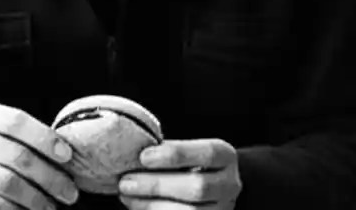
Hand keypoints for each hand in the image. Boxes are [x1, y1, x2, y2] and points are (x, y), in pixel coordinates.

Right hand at [0, 102, 80, 209]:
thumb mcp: (0, 133)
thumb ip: (27, 138)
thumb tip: (68, 156)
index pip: (16, 122)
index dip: (45, 138)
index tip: (68, 156)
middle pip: (16, 156)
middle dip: (49, 177)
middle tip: (70, 192)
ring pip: (7, 183)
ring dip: (37, 199)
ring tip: (53, 207)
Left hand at [116, 138, 241, 209]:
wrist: (209, 187)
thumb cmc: (189, 164)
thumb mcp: (186, 151)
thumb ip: (167, 151)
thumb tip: (134, 155)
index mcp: (225, 157)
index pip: (208, 153)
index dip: (176, 154)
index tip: (144, 156)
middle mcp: (229, 184)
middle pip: (198, 187)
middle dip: (157, 184)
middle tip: (126, 181)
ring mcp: (222, 208)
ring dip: (152, 204)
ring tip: (127, 195)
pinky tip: (137, 206)